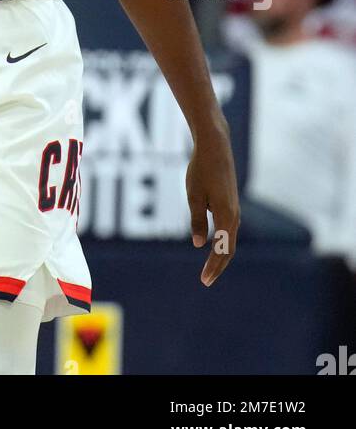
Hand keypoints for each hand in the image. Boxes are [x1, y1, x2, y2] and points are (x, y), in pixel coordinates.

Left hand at [186, 119, 239, 286]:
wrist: (215, 147)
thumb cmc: (201, 170)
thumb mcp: (194, 196)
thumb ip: (197, 221)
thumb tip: (198, 244)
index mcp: (226, 216)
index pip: (222, 250)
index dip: (213, 266)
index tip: (204, 280)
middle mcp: (234, 215)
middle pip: (228, 249)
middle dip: (218, 266)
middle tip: (206, 281)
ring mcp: (234, 209)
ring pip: (230, 239)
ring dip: (221, 254)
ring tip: (210, 267)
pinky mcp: (231, 203)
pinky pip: (229, 228)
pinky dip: (223, 241)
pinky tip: (215, 244)